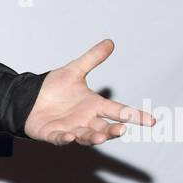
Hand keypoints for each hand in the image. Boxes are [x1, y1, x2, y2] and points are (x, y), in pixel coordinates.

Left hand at [23, 39, 156, 145]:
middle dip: (113, 130)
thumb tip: (110, 42)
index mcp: (94, 105)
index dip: (135, 116)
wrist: (30, 98)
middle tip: (122, 129)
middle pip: (104, 128)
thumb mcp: (74, 71)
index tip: (152, 121)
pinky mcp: (53, 134)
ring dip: (93, 138)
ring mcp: (70, 129)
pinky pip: (60, 139)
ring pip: (86, 136)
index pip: (119, 111)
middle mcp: (85, 120)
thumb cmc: (53, 88)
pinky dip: (65, 139)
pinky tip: (69, 138)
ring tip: (101, 138)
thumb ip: (92, 59)